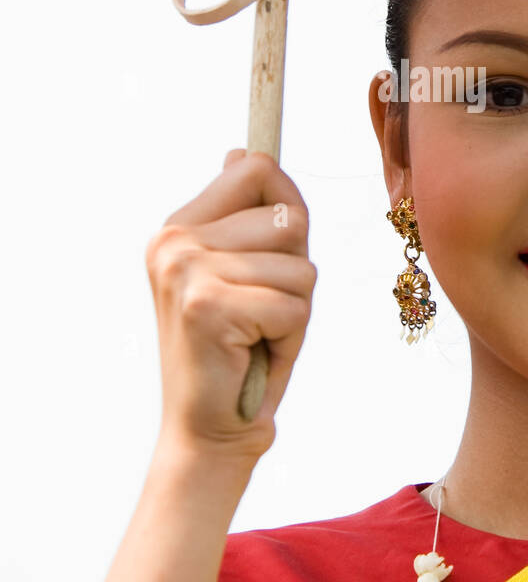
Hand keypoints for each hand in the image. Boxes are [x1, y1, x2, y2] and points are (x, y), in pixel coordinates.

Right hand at [145, 150, 315, 465]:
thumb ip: (247, 217)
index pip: (256, 168)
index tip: (276, 252)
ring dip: (295, 310)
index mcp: (178, 226)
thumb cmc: (237, 352)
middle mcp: (173, 240)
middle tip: (261, 313)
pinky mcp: (207, 305)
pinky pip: (295, 305)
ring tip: (257, 336)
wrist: (208, 432)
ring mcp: (185, 270)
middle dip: (296, 271)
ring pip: (301, 265)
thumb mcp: (243, 274)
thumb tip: (242, 149)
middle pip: (290, 217)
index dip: (288, 206)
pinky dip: (290, 338)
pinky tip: (253, 355)